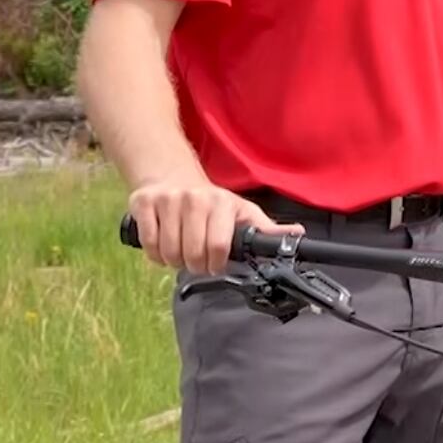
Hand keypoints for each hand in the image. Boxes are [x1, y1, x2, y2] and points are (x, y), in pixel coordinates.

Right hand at [125, 178, 302, 275]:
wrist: (173, 176)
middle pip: (192, 253)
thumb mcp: (242, 212)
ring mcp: (167, 200)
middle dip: (195, 265)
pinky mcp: (144, 203)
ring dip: (173, 262)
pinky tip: (163, 247)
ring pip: (168, 251)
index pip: (218, 247)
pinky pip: (148, 243)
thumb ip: (266, 228)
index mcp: (221, 203)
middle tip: (196, 262)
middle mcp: (194, 199)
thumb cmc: (212, 202)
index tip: (214, 266)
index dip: (215, 264)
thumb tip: (298, 234)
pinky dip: (154, 254)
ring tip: (181, 254)